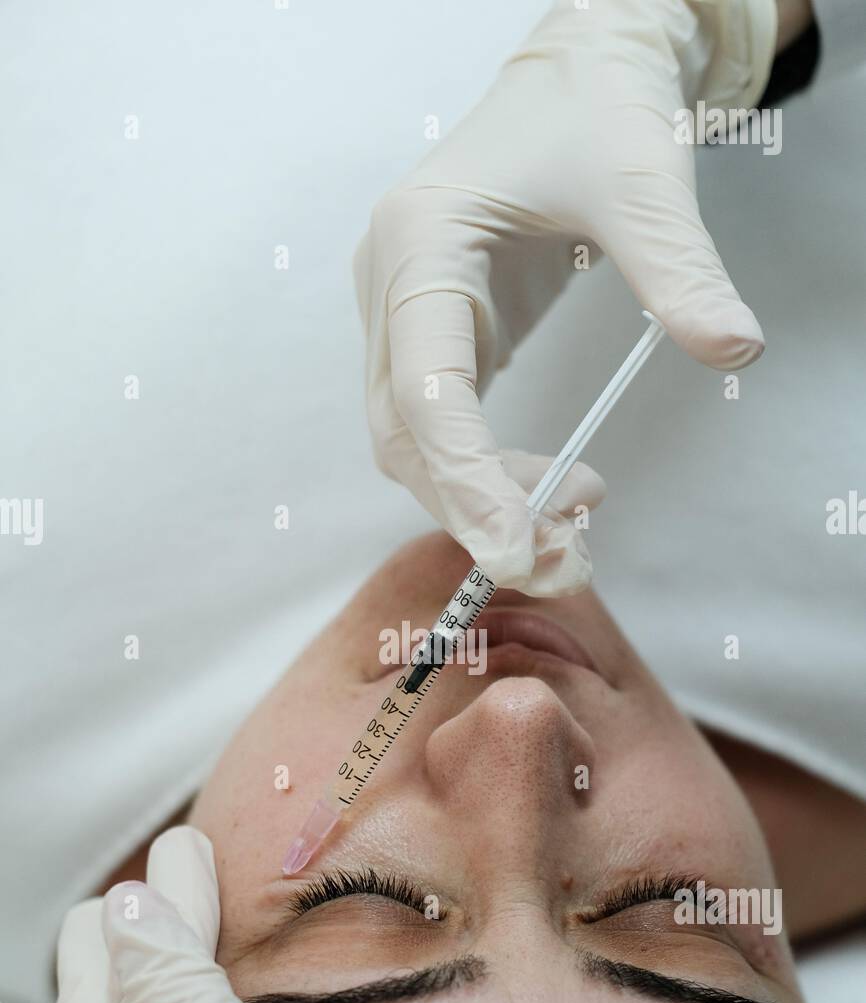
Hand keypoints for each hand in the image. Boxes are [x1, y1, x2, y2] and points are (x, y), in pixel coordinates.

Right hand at [355, 0, 776, 593]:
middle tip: (564, 564)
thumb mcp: (644, 180)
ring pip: (417, 447)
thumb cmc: (595, 108)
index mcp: (419, 243)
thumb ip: (682, 269)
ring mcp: (405, 315)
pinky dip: (494, 475)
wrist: (577, 70)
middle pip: (407, 438)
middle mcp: (392, 288)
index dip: (465, 479)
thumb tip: (735, 348)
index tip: (515, 549)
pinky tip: (558, 486)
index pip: (423, 389)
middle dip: (477, 512)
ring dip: (486, 502)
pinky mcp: (437, 334)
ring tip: (577, 527)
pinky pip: (443, 430)